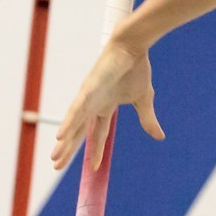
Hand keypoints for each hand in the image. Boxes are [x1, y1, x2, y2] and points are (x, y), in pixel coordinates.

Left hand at [50, 39, 164, 170]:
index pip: (98, 133)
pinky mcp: (88, 90)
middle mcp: (93, 104)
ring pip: (73, 124)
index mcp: (106, 106)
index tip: (94, 168)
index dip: (96, 150)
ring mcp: (88, 97)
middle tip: (56, 166)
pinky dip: (68, 123)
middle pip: (78, 132)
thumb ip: (148, 119)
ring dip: (65, 142)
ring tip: (55, 157)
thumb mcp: (144, 100)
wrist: (133, 47)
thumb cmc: (136, 68)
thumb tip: (160, 137)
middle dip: (68, 149)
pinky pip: (76, 110)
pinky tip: (61, 136)